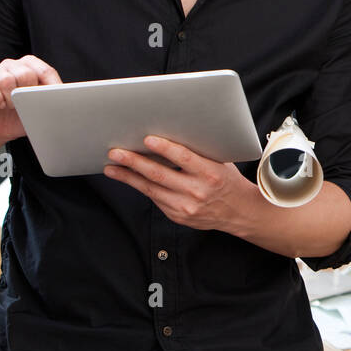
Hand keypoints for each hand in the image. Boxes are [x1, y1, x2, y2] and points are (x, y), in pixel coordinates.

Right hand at [0, 56, 61, 145]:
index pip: (46, 71)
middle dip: (27, 95)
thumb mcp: (38, 111)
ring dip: (11, 99)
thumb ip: (49, 103)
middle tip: (23, 105)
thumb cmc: (17, 118)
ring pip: (7, 80)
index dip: (52, 87)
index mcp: (31, 67)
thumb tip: (63, 104)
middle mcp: (13, 65)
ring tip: (11, 106)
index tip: (57, 100)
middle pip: (26, 74)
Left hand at [103, 134, 258, 233]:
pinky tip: (128, 178)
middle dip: (135, 162)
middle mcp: (198, 192)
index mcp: (211, 174)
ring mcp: (186, 207)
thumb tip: (170, 133)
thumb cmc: (227, 180)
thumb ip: (199, 152)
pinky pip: (155, 199)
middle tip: (116, 152)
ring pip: (151, 189)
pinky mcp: (178, 217)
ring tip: (112, 166)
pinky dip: (140, 186)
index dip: (164, 148)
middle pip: (160, 175)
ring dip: (128, 177)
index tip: (147, 139)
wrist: (239, 212)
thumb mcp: (220, 162)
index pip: (184, 158)